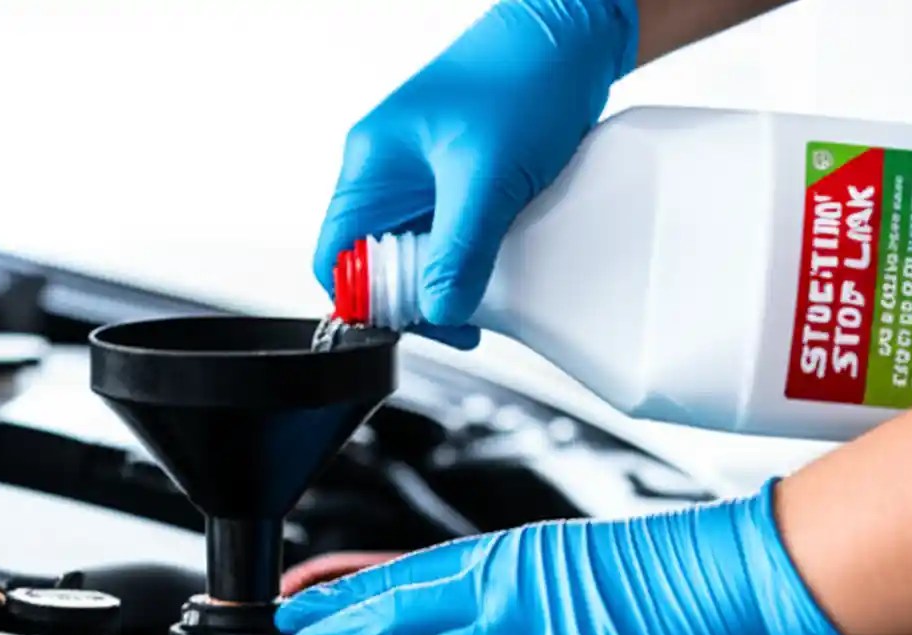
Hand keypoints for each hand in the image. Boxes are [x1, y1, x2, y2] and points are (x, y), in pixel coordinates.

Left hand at [253, 482, 866, 634]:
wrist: (743, 570)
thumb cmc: (669, 571)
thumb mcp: (570, 570)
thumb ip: (508, 598)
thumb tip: (463, 625)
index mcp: (504, 558)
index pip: (398, 575)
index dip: (338, 595)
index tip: (292, 609)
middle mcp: (505, 590)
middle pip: (392, 617)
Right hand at [313, 0, 639, 348]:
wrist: (575, 35)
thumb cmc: (520, 78)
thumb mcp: (486, 177)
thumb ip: (459, 250)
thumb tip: (440, 309)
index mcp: (371, 166)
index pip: (336, 256)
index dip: (364, 299)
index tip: (410, 321)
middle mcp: (389, 173)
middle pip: (376, 264)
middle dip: (413, 299)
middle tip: (457, 320)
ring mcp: (425, 178)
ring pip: (416, 253)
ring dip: (444, 280)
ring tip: (482, 298)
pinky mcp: (461, 182)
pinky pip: (450, 237)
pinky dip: (469, 259)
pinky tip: (498, 267)